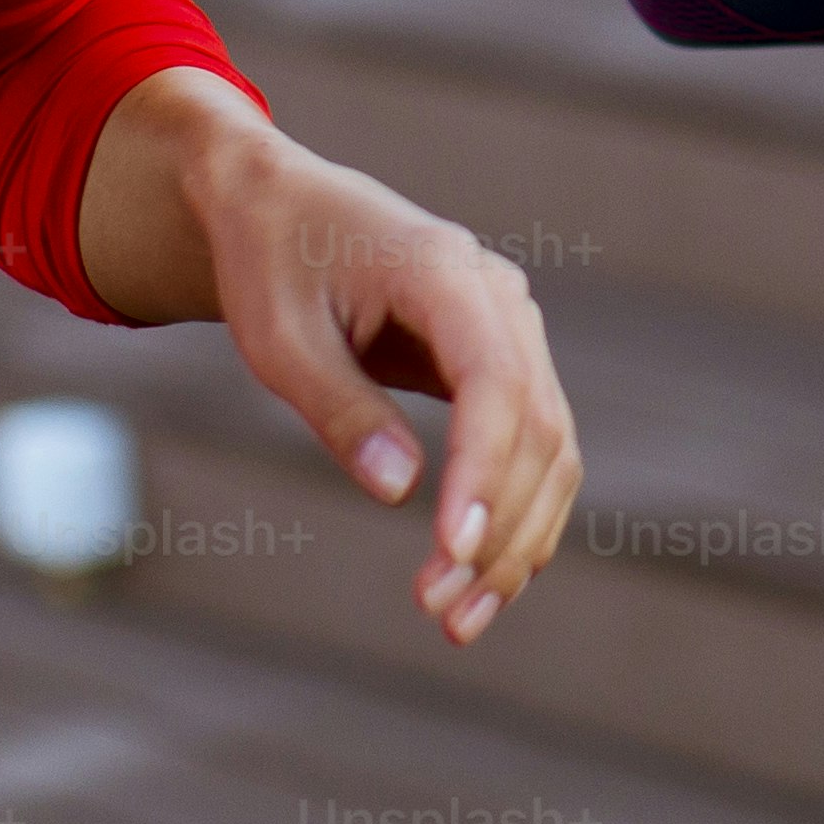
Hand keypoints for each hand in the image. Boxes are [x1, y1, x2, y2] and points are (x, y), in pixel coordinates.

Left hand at [86, 70, 579, 646]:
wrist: (281, 205)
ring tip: (459, 618)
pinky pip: (533, 445)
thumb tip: (402, 491)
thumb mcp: (278, 338)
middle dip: (501, 528)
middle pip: (539, 425)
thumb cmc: (271, 264)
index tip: (451, 551)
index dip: (483, 473)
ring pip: (552, 445)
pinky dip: (517, 513)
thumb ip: (340, 409)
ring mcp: (512, 328)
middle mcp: (500, 297)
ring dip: (518, 537)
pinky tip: (483, 576)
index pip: (496, 383)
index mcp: (446, 272)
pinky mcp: (503, 362)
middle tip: (441, 612)